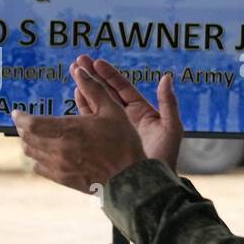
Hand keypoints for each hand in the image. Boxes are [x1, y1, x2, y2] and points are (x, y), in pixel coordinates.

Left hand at [10, 63, 147, 193]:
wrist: (130, 179)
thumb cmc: (123, 143)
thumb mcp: (112, 110)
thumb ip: (94, 89)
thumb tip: (79, 69)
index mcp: (69, 130)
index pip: (31, 124)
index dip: (20, 117)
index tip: (16, 113)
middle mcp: (59, 149)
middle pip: (27, 138)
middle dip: (23, 128)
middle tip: (24, 121)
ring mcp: (59, 166)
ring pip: (31, 153)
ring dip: (29, 142)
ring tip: (34, 135)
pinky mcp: (63, 179)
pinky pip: (39, 168)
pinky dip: (37, 158)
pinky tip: (45, 152)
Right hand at [73, 55, 182, 170]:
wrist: (151, 183)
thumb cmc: (165, 158)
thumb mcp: (171, 129)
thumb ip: (169, 103)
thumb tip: (167, 77)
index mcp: (141, 111)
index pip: (122, 87)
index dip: (109, 74)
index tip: (97, 62)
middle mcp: (125, 117)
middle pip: (106, 91)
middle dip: (93, 75)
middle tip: (78, 60)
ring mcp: (113, 128)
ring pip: (97, 103)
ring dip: (85, 88)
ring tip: (73, 72)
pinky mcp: (103, 140)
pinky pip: (92, 120)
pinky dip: (83, 108)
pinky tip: (75, 95)